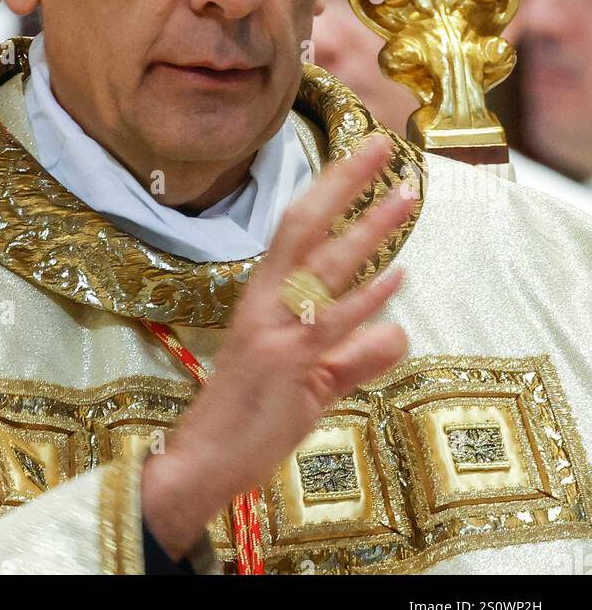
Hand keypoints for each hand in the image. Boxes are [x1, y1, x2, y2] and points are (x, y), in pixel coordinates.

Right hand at [141, 134, 411, 559]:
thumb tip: (394, 330)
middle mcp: (266, 304)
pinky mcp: (292, 369)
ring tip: (405, 199)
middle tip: (387, 151)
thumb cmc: (246, 412)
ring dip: (372, 234)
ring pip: (331, 272)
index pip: (296, 224)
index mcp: (262, 293)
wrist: (203, 458)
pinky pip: (338, 331)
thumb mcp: (298, 371)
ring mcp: (278, 334)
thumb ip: (350, 351)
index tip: (365, 151)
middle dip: (350, 188)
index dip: (330, 185)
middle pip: (310, 231)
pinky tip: (395, 286)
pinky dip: (369, 308)